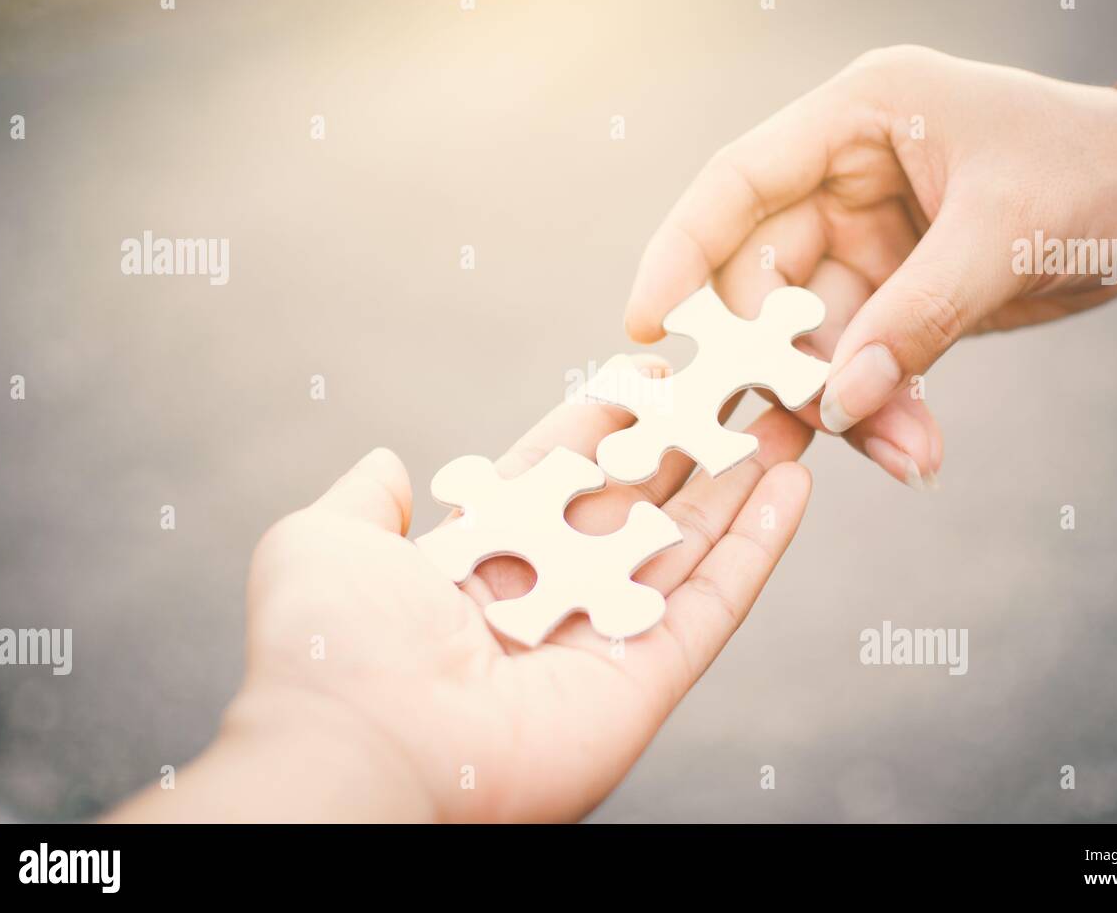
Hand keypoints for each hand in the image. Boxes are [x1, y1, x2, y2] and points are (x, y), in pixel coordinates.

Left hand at [107, 369, 812, 822]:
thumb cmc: (329, 649)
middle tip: (746, 384)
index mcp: (482, 557)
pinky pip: (714, 603)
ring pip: (690, 545)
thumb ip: (367, 498)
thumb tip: (388, 462)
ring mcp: (603, 636)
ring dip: (742, 483)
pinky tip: (791, 488)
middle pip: (641, 501)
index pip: (566, 469)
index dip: (614, 417)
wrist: (358, 750)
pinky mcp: (645, 679)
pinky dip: (758, 547)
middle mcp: (550, 593)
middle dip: (693, 441)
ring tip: (790, 419)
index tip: (661, 365)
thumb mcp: (324, 541)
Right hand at [624, 46, 1116, 488]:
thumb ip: (916, 318)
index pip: (736, 182)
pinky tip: (911, 448)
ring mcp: (864, 239)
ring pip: (810, 335)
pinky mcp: (891, 291)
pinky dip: (877, 407)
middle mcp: (844, 177)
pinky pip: (857, 359)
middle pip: (765, 279)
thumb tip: (838, 405)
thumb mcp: (1007, 236)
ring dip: (845, 402)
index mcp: (857, 119)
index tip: (644, 326)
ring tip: (906, 455)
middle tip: (818, 427)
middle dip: (788, 362)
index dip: (679, 252)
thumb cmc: (1096, 172)